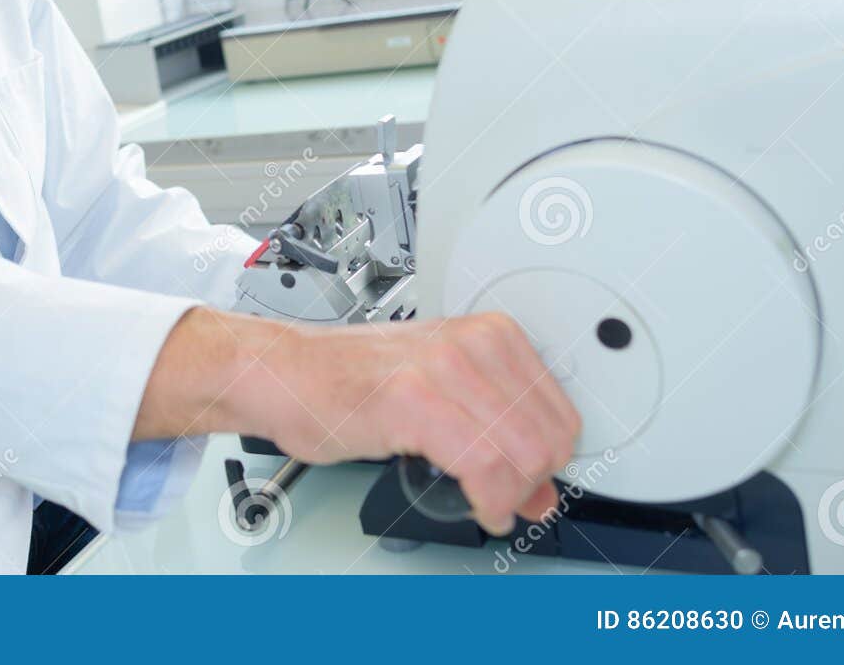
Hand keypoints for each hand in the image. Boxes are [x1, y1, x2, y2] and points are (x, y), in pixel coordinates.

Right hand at [138, 308, 580, 536]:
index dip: (551, 462)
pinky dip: (490, 501)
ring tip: (489, 505)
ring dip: (511, 497)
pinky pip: (484, 466)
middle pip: (549, 437)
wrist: (281, 374)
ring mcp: (444, 369)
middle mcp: (471, 344)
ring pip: (523, 454)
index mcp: (487, 334)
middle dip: (535, 483)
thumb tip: (541, 490)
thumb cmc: (345, 381)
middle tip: (508, 500)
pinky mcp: (415, 401)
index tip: (532, 483)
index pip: (561, 412)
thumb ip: (494, 434)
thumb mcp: (437, 396)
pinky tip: (480, 509)